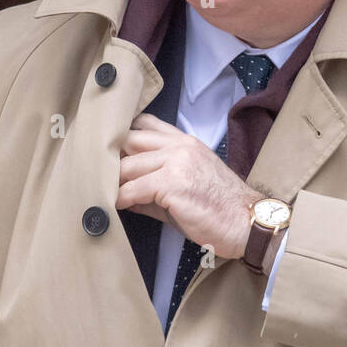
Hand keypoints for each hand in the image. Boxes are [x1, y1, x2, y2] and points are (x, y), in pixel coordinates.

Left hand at [116, 114, 260, 259]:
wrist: (247, 222)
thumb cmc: (220, 209)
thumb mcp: (185, 188)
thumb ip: (154, 184)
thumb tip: (124, 193)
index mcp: (185, 142)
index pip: (144, 124)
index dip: (124, 137)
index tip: (109, 154)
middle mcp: (180, 146)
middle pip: (129, 139)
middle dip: (111, 158)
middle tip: (99, 177)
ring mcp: (177, 162)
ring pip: (126, 165)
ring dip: (112, 182)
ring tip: (102, 195)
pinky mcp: (173, 183)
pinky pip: (132, 189)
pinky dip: (119, 199)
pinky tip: (115, 208)